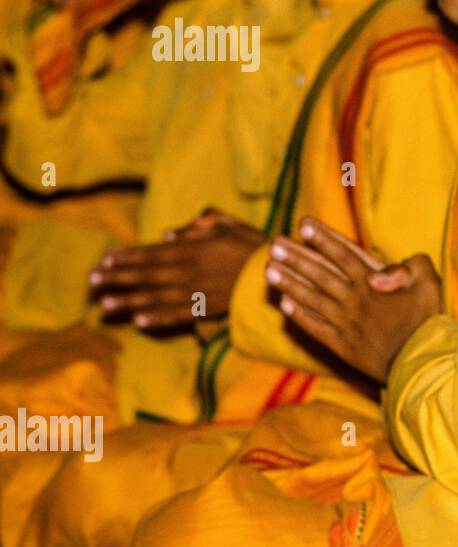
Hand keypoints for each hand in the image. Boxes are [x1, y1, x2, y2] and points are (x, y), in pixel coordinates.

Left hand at [90, 208, 263, 328]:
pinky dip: (159, 319)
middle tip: (91, 282)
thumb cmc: (254, 246)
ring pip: (157, 297)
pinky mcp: (208, 310)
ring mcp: (198, 292)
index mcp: (194, 249)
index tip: (104, 260)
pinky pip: (179, 315)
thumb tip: (167, 234)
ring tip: (105, 305)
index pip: (152, 253)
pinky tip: (139, 322)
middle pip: (147, 275)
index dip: (127, 257)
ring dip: (129, 301)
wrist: (278, 275)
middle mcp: (190, 271)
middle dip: (118, 278)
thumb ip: (199, 224)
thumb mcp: (229, 224)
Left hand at [264, 216, 441, 381]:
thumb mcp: (429, 282)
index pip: (343, 254)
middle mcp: (355, 299)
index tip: (303, 224)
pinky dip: (300, 316)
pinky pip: (316, 328)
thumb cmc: (428, 319)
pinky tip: (285, 304)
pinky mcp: (343, 345)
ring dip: (289, 283)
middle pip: (320, 274)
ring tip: (268, 269)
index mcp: (374, 282)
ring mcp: (346, 323)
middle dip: (296, 257)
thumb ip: (410, 265)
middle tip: (274, 244)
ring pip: (312, 298)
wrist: (422, 362)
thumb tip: (380, 272)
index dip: (323, 238)